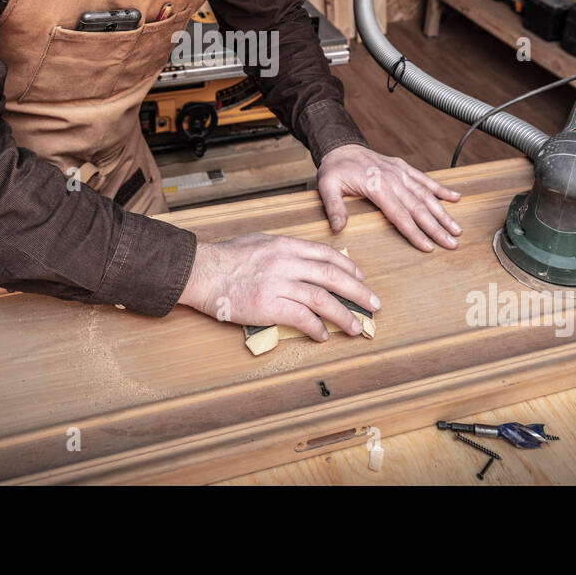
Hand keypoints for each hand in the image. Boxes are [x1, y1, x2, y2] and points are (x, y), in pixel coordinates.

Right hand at [178, 232, 381, 340]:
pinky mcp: (269, 306)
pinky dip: (317, 328)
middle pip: (333, 276)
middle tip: (374, 303)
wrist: (201, 271)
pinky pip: (302, 318)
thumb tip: (301, 259)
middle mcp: (286, 262)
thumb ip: (282, 249)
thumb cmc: (225, 258)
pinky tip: (323, 335)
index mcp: (285, 245)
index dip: (348, 267)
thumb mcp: (258, 241)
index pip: (326, 255)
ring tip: (357, 327)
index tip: (359, 277)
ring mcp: (279, 284)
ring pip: (323, 299)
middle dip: (358, 291)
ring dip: (344, 315)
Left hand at [316, 144, 461, 251]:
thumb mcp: (327, 186)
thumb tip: (338, 227)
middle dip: (437, 228)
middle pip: (419, 208)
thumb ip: (334, 207)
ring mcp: (400, 173)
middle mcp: (393, 179)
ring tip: (457, 229)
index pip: (399, 215)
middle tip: (452, 244)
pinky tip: (456, 198)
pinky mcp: (403, 168)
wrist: (340, 146)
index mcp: (377, 186)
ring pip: (427, 195)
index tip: (428, 247)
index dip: (415, 232)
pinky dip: (441, 189)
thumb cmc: (335, 168)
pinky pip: (425, 179)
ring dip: (443, 213)